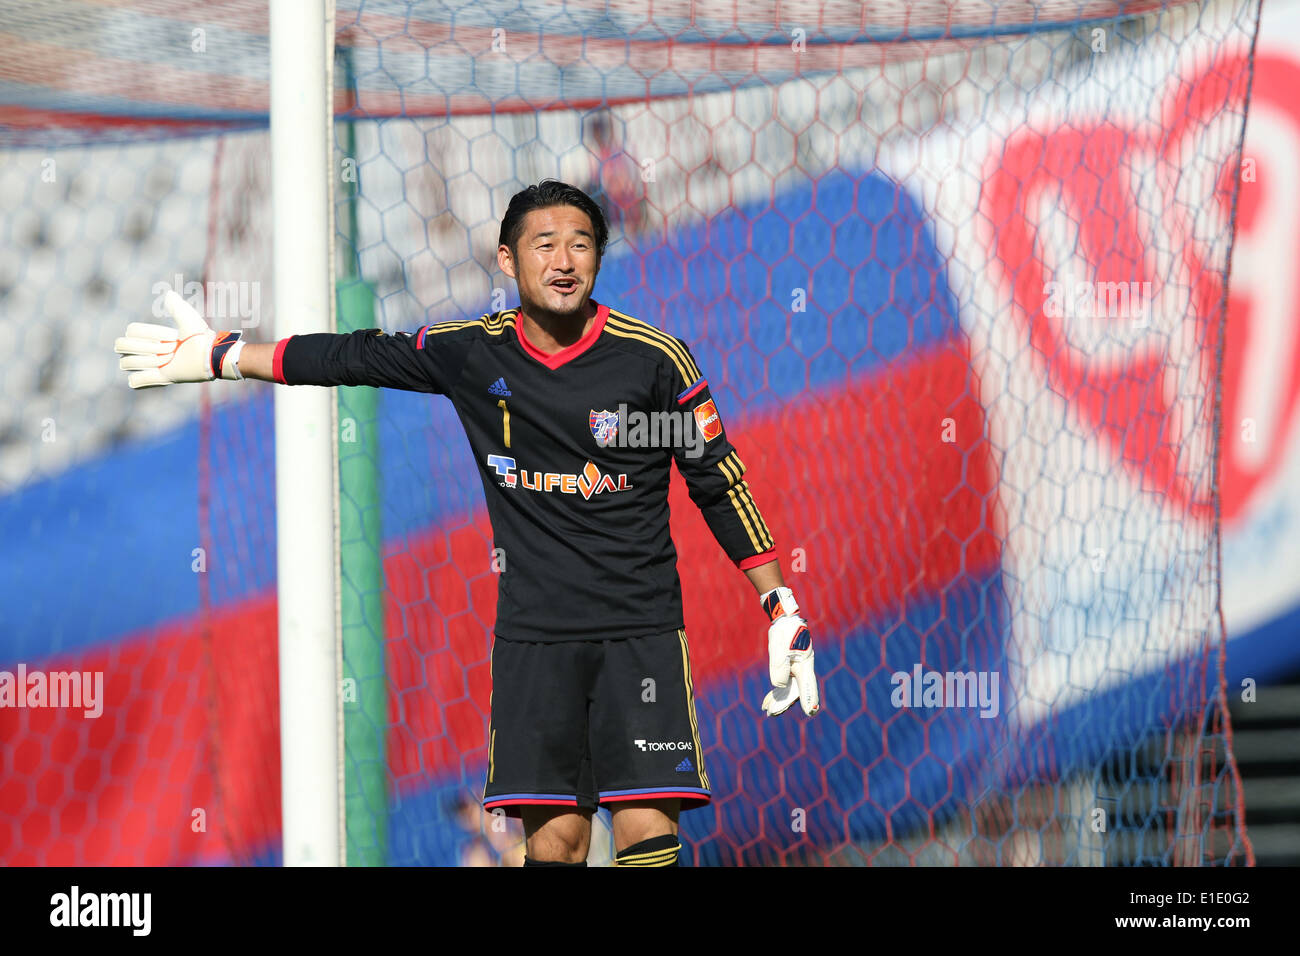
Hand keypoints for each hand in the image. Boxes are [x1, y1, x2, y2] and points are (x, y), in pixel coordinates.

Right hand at [115, 289, 243, 387]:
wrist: (210, 357)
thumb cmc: (200, 337)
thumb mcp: (188, 319)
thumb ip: (177, 306)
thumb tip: (169, 294)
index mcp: (150, 335)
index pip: (131, 330)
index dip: (151, 334)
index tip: (174, 336)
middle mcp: (146, 350)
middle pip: (122, 345)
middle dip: (148, 347)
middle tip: (171, 350)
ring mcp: (150, 365)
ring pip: (127, 362)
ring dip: (149, 361)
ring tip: (170, 360)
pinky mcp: (156, 379)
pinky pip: (134, 381)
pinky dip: (142, 377)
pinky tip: (161, 372)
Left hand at [760, 587, 818, 716]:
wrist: (785, 620)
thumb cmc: (784, 631)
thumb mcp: (779, 646)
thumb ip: (779, 665)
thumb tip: (778, 686)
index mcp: (804, 663)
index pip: (808, 684)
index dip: (809, 698)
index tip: (810, 711)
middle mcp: (802, 669)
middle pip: (796, 691)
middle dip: (785, 702)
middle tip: (772, 712)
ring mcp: (796, 670)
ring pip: (789, 690)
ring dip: (779, 700)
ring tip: (768, 711)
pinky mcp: (788, 669)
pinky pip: (783, 685)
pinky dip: (776, 693)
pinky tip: (767, 701)